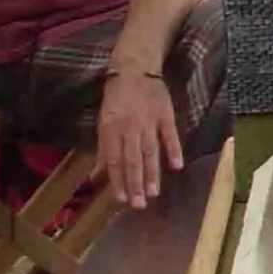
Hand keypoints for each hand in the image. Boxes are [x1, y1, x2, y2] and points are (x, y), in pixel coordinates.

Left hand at [97, 67, 183, 208]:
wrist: (135, 69)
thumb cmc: (117, 98)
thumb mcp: (104, 122)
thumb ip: (104, 150)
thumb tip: (95, 176)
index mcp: (111, 129)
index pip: (115, 160)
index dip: (118, 180)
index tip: (122, 199)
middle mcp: (129, 128)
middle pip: (132, 159)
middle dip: (135, 183)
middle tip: (139, 204)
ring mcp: (149, 121)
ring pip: (150, 151)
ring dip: (152, 173)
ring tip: (154, 192)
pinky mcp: (165, 115)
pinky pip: (170, 135)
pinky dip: (174, 150)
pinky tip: (177, 165)